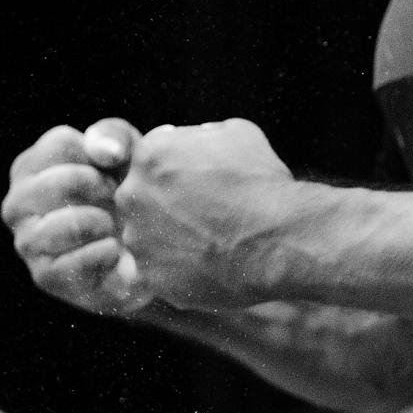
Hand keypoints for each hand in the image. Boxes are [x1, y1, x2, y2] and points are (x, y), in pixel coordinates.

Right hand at [3, 120, 153, 315]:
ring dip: (97, 223)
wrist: (141, 249)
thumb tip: (106, 152)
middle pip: (58, 183)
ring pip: (59, 228)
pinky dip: (100, 256)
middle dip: (99, 188)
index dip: (99, 157)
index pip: (61, 145)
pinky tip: (115, 251)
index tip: (115, 172)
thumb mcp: (126, 154)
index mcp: (31, 166)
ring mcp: (27, 241)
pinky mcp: (45, 277)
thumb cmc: (124, 189)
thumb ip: (115, 137)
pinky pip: (68, 266)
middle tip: (119, 198)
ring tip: (114, 226)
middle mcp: (18, 203)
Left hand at [115, 120, 297, 310]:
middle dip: (171, 205)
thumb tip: (196, 139)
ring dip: (174, 238)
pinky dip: (183, 270)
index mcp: (150, 154)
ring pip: (150, 236)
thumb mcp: (239, 135)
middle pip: (145, 197)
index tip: (208, 184)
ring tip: (215, 243)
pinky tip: (213, 266)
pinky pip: (161, 271)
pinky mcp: (151, 277)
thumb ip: (203, 135)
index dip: (184, 171)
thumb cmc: (263, 184)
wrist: (279, 241)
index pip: (155, 160)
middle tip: (210, 215)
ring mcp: (138, 239)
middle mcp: (133, 194)